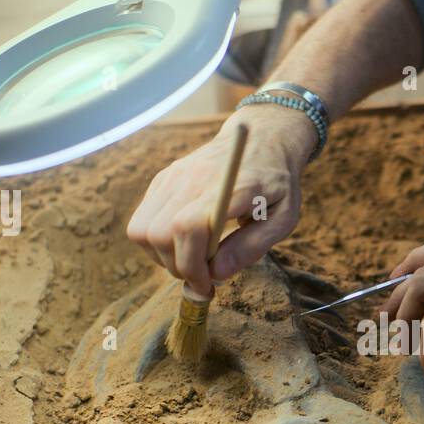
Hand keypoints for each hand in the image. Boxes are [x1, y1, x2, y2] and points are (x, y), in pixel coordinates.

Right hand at [126, 106, 316, 296]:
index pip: (188, 226)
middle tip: (202, 276)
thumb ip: (252, 246)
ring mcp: (173, 176)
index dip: (191, 265)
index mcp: (228, 186)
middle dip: (176, 266)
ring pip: (141, 230)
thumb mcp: (282, 219)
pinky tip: (184, 243)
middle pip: (157, 233)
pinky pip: (141, 221)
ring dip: (161, 256)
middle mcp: (193, 177)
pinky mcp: (162, 180)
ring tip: (191, 259)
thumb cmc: (276, 183)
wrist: (260, 138)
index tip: (207, 285)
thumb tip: (218, 273)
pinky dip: (156, 242)